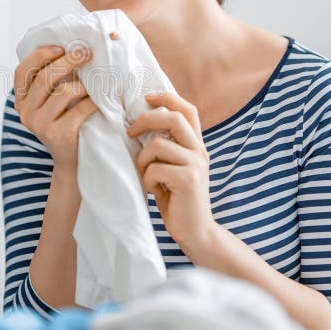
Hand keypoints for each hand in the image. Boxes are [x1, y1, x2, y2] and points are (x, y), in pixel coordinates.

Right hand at [13, 45, 98, 173]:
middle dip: (68, 61)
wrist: (71, 160)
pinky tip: (100, 101)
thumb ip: (51, 81)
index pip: (22, 71)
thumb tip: (71, 48)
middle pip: (45, 77)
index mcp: (21, 101)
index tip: (60, 47)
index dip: (40, 55)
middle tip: (86, 53)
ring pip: (64, 91)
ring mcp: (40, 125)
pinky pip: (80, 109)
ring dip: (85, 84)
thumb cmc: (64, 122)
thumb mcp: (50, 102)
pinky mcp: (58, 135)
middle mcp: (25, 112)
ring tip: (96, 83)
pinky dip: (93, 102)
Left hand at [127, 92, 218, 252]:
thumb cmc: (177, 198)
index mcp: (196, 145)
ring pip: (157, 145)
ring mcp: (195, 165)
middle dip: (146, 120)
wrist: (195, 231)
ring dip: (143, 161)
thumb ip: (167, 147)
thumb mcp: (174, 167)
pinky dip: (147, 180)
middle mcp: (200, 151)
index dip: (167, 98)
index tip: (146, 97)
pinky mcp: (188, 180)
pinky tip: (155, 191)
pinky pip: (154, 169)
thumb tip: (139, 125)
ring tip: (147, 176)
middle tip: (130, 131)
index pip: (188, 110)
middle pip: (172, 118)